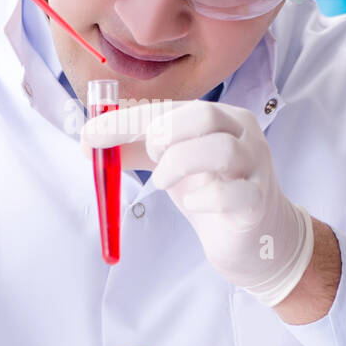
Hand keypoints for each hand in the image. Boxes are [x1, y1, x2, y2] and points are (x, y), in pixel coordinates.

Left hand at [80, 100, 313, 305]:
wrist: (255, 238)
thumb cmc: (212, 190)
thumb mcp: (169, 162)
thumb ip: (133, 149)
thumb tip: (89, 142)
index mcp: (220, 117)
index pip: (170, 107)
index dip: (127, 120)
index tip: (90, 135)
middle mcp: (243, 134)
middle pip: (204, 114)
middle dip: (163, 133)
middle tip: (150, 157)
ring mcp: (255, 167)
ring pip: (220, 148)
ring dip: (178, 164)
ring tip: (163, 182)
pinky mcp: (257, 203)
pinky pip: (232, 194)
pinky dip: (203, 198)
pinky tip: (194, 204)